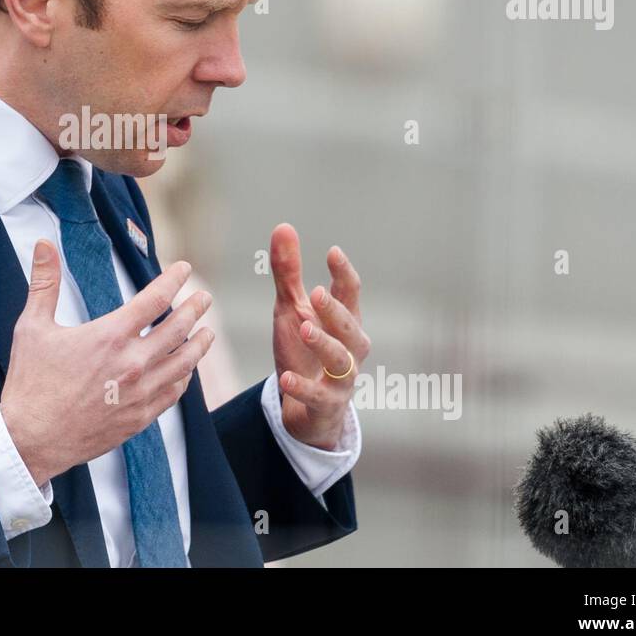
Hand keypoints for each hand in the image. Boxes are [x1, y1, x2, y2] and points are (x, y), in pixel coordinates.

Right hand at [0, 239, 215, 485]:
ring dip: (199, 344)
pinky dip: (184, 378)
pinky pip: (173, 394)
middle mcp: (132, 363)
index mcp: (110, 336)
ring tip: (208, 333)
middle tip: (204, 298)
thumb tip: (43, 244)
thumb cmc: (30, 383)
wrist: (31, 439)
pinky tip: (186, 371)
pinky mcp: (140, 418)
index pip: (155, 299)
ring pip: (184, 363)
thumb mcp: (32, 327)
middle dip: (195, 309)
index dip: (173, 280)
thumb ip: (44, 282)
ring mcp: (140, 393)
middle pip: (178, 329)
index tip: (184, 269)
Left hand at [268, 223, 370, 449]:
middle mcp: (350, 348)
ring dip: (324, 344)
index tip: (332, 252)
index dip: (344, 273)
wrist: (306, 410)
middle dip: (336, 310)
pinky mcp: (327, 404)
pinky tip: (286, 378)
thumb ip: (288, 273)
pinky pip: (319, 397)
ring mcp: (342, 379)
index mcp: (344, 321)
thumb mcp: (291, 309)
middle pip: (351, 327)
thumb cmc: (303, 352)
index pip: (351, 293)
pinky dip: (303, 388)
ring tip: (304, 328)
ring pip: (341, 361)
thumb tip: (283, 226)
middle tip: (317, 294)